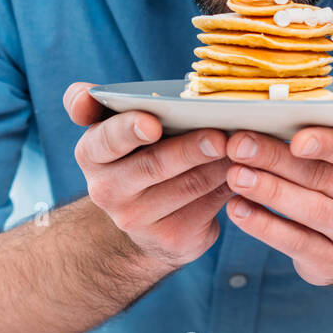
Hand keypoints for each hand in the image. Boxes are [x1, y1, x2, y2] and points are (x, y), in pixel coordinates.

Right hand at [64, 82, 234, 268]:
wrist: (143, 224)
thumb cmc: (138, 155)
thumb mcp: (115, 131)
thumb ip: (98, 105)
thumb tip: (85, 92)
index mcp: (93, 154)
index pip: (104, 140)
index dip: (126, 131)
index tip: (152, 123)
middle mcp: (108, 190)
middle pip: (153, 165)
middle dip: (189, 149)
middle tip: (219, 137)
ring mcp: (139, 220)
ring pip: (189, 186)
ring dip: (219, 163)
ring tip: (243, 145)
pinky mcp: (173, 239)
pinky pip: (209, 206)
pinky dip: (231, 183)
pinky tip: (247, 169)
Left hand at [221, 107, 332, 286]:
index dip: (331, 144)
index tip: (298, 137)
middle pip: (322, 176)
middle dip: (276, 157)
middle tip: (239, 142)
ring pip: (306, 208)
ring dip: (266, 190)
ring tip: (234, 173)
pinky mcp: (330, 262)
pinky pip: (293, 242)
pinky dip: (262, 224)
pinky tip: (237, 207)